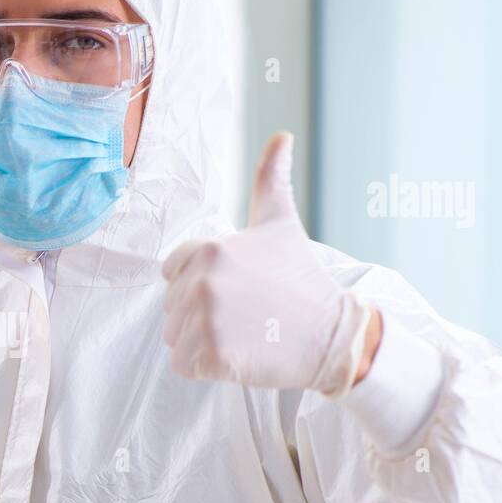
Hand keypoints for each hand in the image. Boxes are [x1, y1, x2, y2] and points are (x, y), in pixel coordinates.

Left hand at [161, 132, 373, 395]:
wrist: (331, 335)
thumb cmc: (302, 280)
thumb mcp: (281, 224)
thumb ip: (271, 180)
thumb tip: (281, 136)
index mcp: (209, 248)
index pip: (171, 271)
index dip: (199, 282)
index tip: (237, 289)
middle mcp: (202, 281)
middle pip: (172, 305)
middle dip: (200, 314)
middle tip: (245, 314)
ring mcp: (205, 320)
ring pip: (175, 336)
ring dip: (201, 341)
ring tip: (242, 334)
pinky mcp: (212, 355)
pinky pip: (183, 364)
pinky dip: (204, 366)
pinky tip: (237, 355)